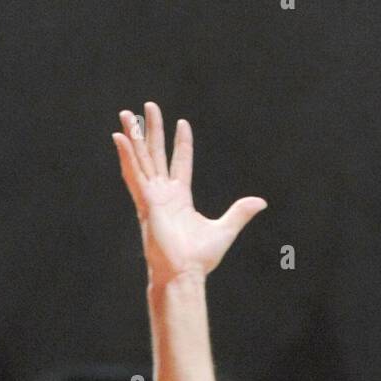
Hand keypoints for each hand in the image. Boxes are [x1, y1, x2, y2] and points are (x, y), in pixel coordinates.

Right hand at [112, 101, 266, 287]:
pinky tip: (119, 137)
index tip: (182, 123)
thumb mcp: (225, 229)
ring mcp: (152, 197)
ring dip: (134, 136)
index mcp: (180, 197)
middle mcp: (163, 194)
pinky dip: (126, 156)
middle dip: (152, 131)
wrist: (184, 274)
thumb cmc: (200, 258)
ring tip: (126, 113)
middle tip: (149, 107)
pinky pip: (133, 175)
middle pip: (157, 154)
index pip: (181, 163)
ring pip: (141, 159)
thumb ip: (240, 212)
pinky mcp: (145, 203)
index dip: (181, 143)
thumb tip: (261, 202)